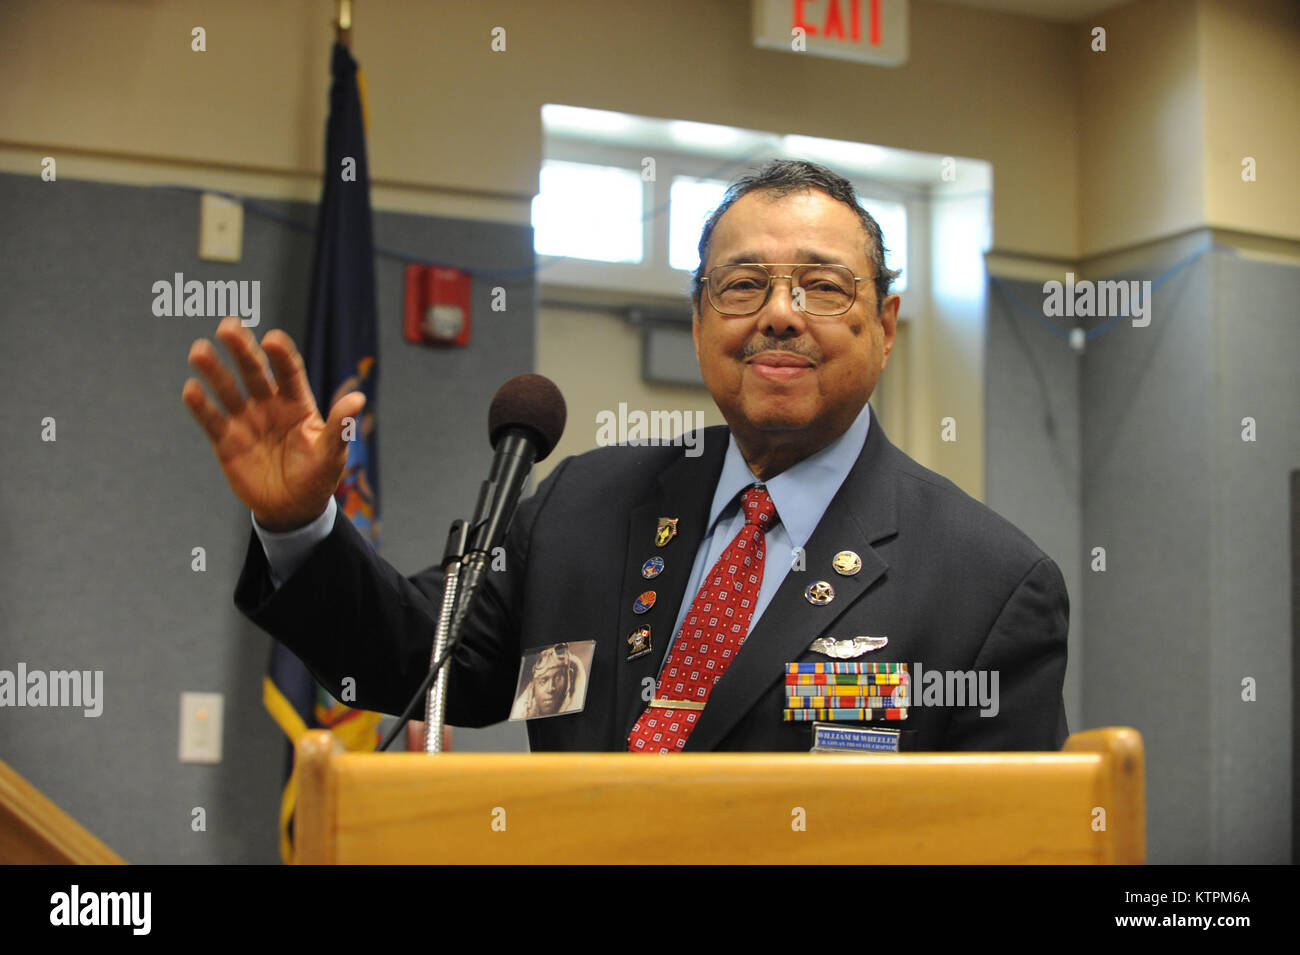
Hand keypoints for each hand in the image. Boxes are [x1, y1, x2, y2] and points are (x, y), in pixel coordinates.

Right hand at [182, 316, 363, 531]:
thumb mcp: (332, 454)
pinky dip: (200, 405)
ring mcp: (245, 420)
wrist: (292, 510)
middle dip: (241, 349)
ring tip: (199, 350)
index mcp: (297, 403)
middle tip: (228, 325)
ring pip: (227, 389)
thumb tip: (358, 399)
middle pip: (253, 371)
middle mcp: (268, 405)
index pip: (288, 372)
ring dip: (214, 370)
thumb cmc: (317, 478)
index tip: (272, 339)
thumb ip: (340, 427)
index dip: (281, 355)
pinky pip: (211, 419)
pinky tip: (192, 389)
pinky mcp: (225, 440)